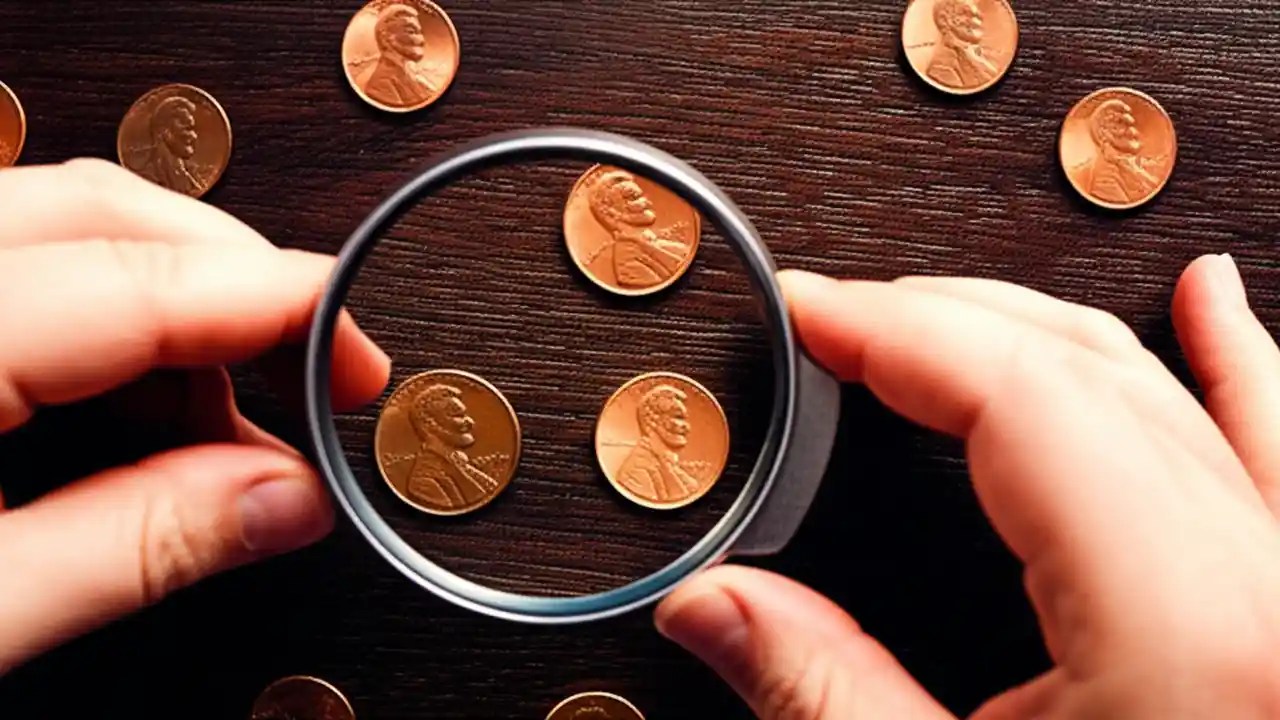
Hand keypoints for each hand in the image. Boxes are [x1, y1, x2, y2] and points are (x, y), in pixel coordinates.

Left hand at [0, 159, 389, 673]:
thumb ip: (137, 547)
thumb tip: (288, 501)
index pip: (143, 278)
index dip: (281, 301)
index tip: (362, 351)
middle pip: (109, 210)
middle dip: (239, 279)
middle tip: (323, 366)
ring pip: (67, 227)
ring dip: (175, 304)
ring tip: (233, 423)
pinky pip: (27, 272)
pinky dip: (109, 326)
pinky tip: (145, 409)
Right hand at [656, 257, 1279, 717]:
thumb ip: (827, 700)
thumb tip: (714, 612)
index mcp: (1190, 630)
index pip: (1019, 396)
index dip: (895, 328)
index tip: (812, 309)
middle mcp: (1275, 592)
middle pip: (1094, 376)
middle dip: (950, 321)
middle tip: (851, 317)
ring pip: (1206, 393)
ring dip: (1081, 322)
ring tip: (990, 283)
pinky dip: (1247, 371)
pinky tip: (1218, 314)